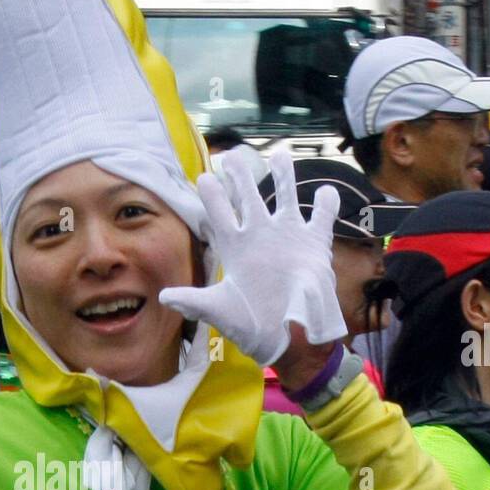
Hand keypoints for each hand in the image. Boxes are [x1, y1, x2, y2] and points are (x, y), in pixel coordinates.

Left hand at [159, 149, 346, 366]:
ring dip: (284, 176)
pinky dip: (326, 204)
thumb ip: (193, 301)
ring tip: (282, 153)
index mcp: (236, 247)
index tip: (205, 177)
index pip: (220, 214)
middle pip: (249, 197)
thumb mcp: (219, 310)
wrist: (287, 336)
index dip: (213, 196)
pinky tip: (326, 192)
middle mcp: (260, 237)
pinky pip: (321, 218)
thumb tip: (163, 297)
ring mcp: (288, 237)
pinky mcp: (313, 244)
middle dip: (242, 176)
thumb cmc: (251, 324)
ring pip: (286, 197)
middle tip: (233, 156)